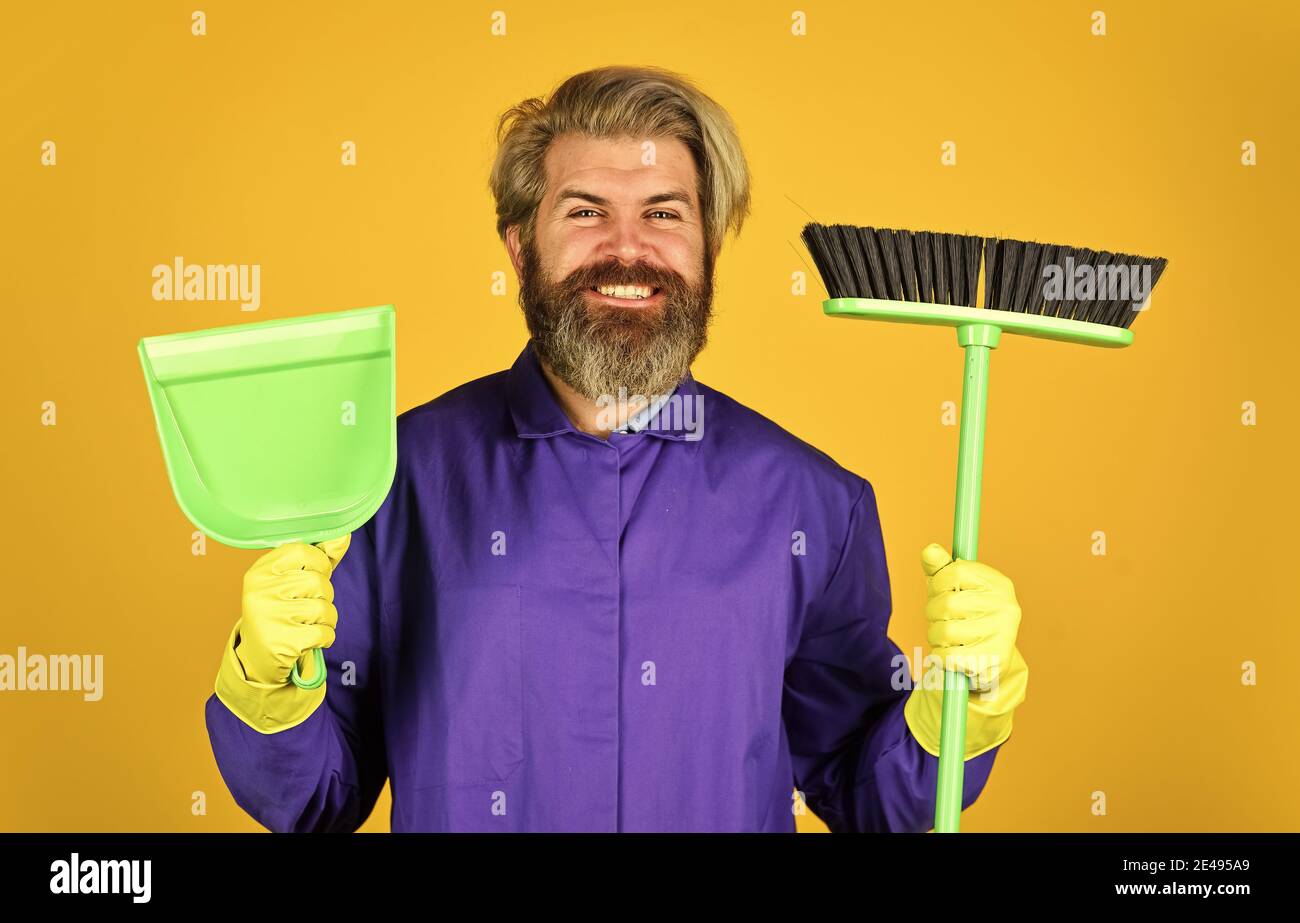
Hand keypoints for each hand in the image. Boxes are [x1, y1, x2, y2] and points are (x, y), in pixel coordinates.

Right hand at [236, 536, 350, 685]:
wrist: (259, 657)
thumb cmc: (283, 610)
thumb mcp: (294, 580)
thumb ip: (319, 558)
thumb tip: (344, 534)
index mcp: (261, 571)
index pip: (302, 551)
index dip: (319, 563)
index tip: (313, 574)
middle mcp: (260, 591)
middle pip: (318, 582)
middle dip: (324, 596)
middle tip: (306, 607)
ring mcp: (269, 617)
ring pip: (324, 608)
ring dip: (327, 619)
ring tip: (309, 623)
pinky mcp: (282, 642)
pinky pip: (325, 632)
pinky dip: (325, 637)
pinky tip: (309, 639)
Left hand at [919, 542, 1019, 694]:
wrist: (988, 664)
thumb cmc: (965, 618)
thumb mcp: (953, 589)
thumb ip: (939, 569)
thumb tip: (929, 550)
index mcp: (998, 583)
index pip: (955, 570)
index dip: (937, 583)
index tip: (940, 593)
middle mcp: (1006, 606)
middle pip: (946, 603)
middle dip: (933, 614)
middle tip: (943, 620)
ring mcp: (1003, 635)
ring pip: (944, 631)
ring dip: (936, 637)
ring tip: (948, 639)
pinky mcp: (993, 662)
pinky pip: (947, 656)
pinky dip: (940, 657)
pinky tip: (952, 655)